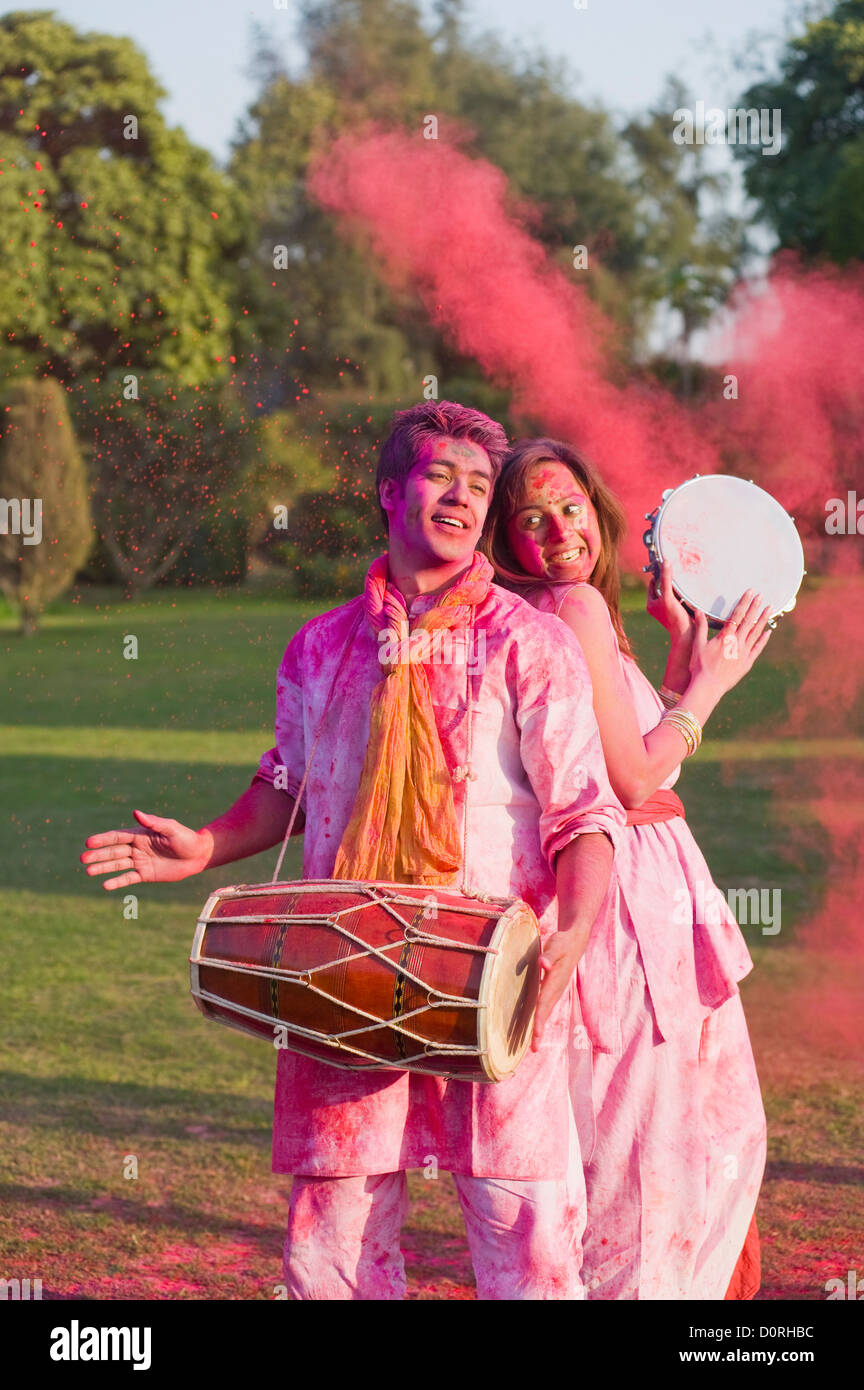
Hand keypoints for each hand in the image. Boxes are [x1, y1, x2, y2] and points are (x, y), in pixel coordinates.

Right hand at [80, 810, 211, 890]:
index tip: (88, 842)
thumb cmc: (186, 838)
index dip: (103, 839)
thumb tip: (136, 813)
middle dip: (98, 855)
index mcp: (140, 834)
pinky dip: (117, 882)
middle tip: (82, 858)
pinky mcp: (145, 874)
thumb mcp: (171, 829)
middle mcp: (137, 847)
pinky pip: (128, 878)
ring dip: (102, 868)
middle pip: (114, 851)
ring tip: (88, 871)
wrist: (198, 856)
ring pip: (117, 865)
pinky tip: (105, 885)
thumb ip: (153, 823)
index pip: (117, 836)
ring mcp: (140, 861)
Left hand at [530, 931, 580, 1051]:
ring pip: (546, 1012)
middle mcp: (556, 990)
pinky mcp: (553, 989)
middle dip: (540, 1031)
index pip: (545, 1003)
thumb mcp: (557, 945)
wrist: (575, 942)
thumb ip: (550, 954)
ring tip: (534, 1045)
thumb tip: (543, 964)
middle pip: (546, 1013)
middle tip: (534, 1049)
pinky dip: (540, 1018)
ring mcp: (555, 991)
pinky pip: (545, 1007)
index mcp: (555, 982)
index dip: (540, 1019)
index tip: (537, 1033)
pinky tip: (535, 1026)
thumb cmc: (563, 943)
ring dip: (540, 1028)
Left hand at [646, 558, 691, 643]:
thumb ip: (666, 580)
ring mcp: (668, 609)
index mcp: (651, 604)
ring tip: (682, 580)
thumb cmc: (675, 618)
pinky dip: (683, 593)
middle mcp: (658, 606)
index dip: (658, 575)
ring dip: (676, 587)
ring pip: (671, 592)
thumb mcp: (668, 597)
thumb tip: (665, 563)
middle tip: (675, 571)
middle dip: (669, 580)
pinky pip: (679, 597)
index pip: (653, 584)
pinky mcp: (678, 611)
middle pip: (662, 587)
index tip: (665, 566)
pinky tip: (688, 591)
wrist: (687, 635)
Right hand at [689, 589, 771, 697]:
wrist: (709, 686)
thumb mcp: (698, 645)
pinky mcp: (747, 662)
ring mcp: (744, 652)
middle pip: (749, 621)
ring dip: (763, 619)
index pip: (737, 615)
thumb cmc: (700, 666)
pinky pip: (758, 648)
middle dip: (755, 606)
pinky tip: (769, 632)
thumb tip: (699, 611)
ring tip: (769, 608)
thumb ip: (701, 627)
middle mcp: (737, 642)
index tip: (750, 592)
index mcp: (725, 636)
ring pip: (756, 632)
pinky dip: (764, 639)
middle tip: (761, 596)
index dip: (744, 602)